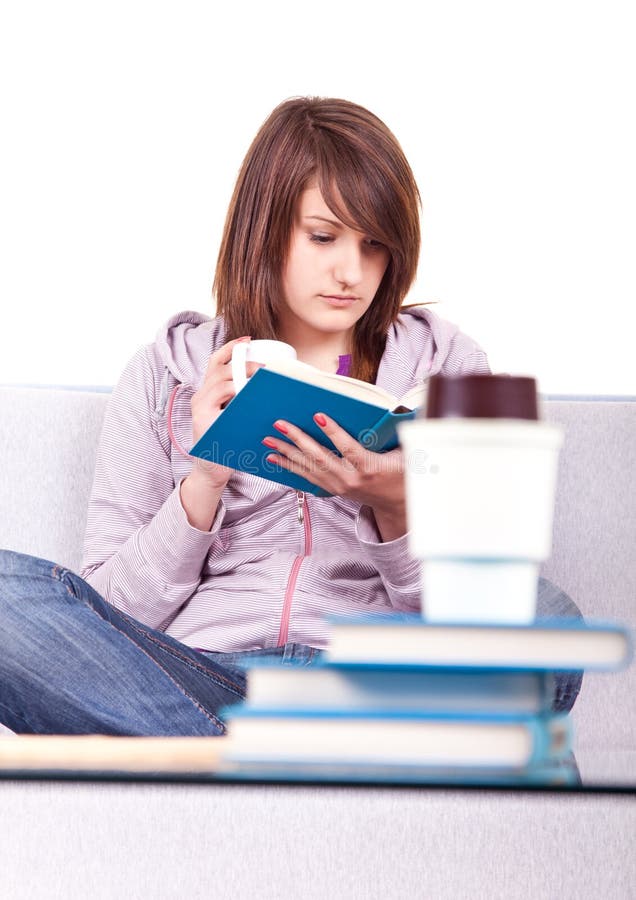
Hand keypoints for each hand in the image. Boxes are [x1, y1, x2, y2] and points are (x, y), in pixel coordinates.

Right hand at [189, 336, 260, 486]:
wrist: (213, 471)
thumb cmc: (230, 442)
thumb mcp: (235, 415)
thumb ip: (243, 400)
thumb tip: (270, 385)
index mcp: (209, 392)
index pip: (215, 362)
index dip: (230, 347)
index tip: (248, 339)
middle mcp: (200, 396)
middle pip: (219, 369)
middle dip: (243, 364)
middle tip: (264, 368)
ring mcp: (199, 408)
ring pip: (219, 383)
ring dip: (241, 378)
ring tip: (259, 380)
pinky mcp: (201, 421)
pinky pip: (218, 402)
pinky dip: (234, 397)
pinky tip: (248, 397)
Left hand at [262, 413, 407, 540]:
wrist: (397, 502)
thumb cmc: (402, 473)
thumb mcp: (407, 454)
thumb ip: (399, 435)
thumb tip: (398, 411)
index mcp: (370, 468)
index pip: (349, 448)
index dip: (334, 433)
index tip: (318, 416)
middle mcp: (351, 480)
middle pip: (320, 458)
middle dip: (298, 440)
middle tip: (280, 424)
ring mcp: (339, 487)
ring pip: (309, 468)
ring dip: (287, 453)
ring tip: (269, 441)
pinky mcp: (332, 489)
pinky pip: (307, 477)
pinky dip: (290, 466)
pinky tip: (274, 458)